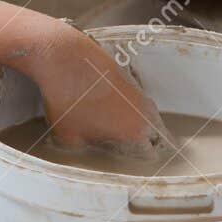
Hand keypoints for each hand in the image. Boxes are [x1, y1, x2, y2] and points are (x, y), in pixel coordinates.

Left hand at [22, 23, 169, 157]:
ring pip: (147, 114)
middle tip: (132, 149)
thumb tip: (85, 146)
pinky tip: (109, 107)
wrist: (65, 59)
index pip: (151, 154)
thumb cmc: (67, 100)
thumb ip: (84, 149)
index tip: (132, 162)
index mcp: (135, 132)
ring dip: (139, 123)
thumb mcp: (68, 137)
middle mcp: (144, 112)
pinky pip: (135, 99)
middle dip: (148, 143)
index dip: (141, 160)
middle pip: (156, 133)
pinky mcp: (128, 77)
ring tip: (119, 129)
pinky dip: (128, 106)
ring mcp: (138, 92)